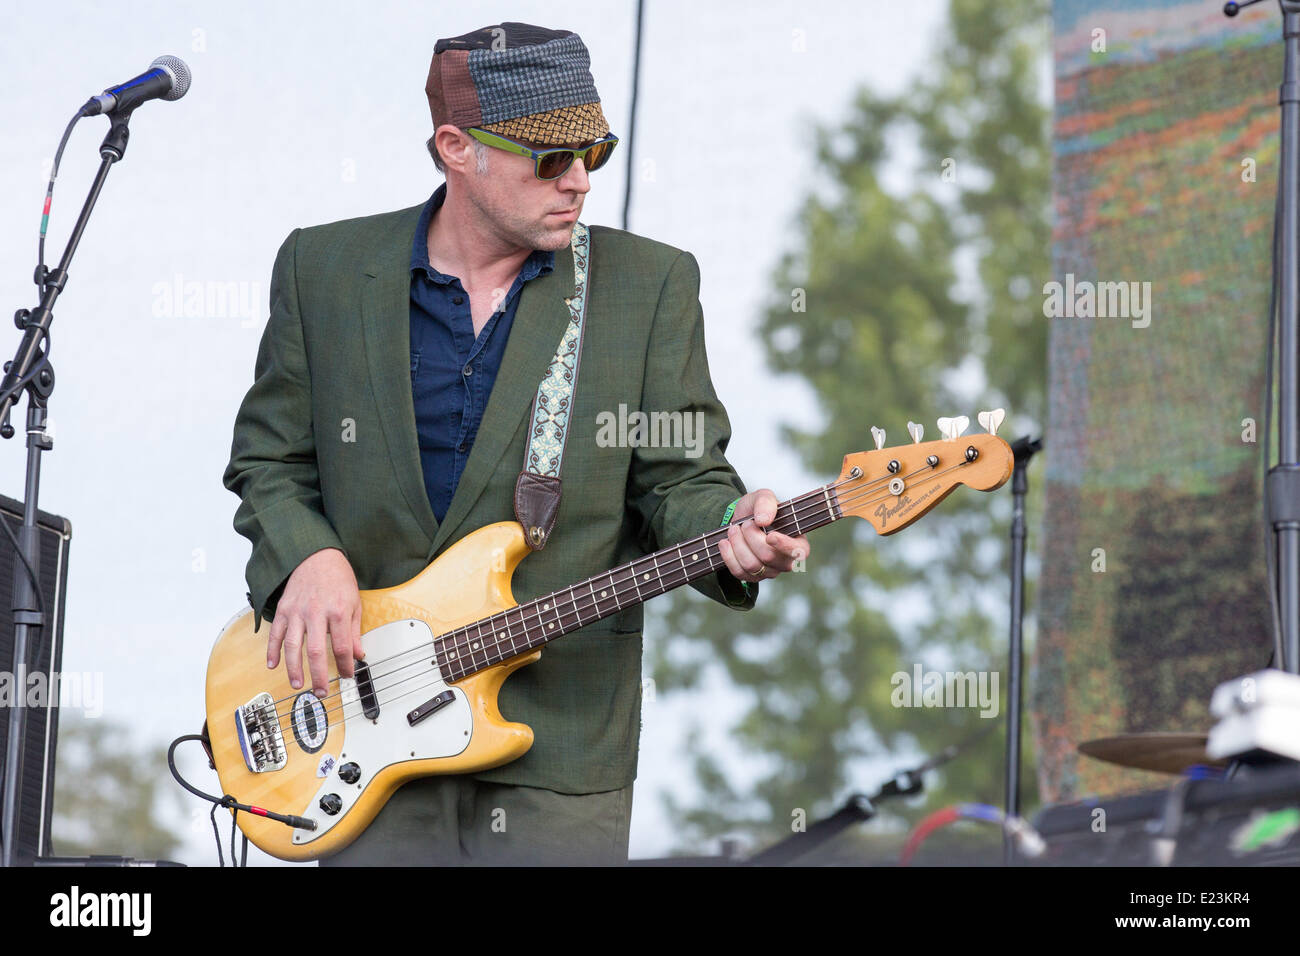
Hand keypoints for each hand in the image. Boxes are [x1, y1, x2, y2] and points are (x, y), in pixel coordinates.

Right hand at [267, 547, 364, 697]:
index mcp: (337, 611)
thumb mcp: (354, 603)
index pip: (342, 646)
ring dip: (293, 669)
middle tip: (320, 691)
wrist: (316, 556)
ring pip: (293, 646)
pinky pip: (276, 634)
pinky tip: (272, 665)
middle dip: (318, 675)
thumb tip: (359, 654)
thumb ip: (354, 631)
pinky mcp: (283, 609)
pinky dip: (272, 651)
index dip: (346, 665)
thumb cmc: (337, 578)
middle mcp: (316, 613)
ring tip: (297, 684)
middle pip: (316, 651)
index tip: (347, 674)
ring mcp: (297, 612)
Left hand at [717, 489, 810, 583]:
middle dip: (751, 537)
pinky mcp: (752, 577)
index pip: (798, 551)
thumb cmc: (759, 509)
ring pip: (751, 565)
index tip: (770, 535)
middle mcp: (786, 561)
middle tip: (745, 523)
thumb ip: (766, 502)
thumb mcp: (763, 497)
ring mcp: (769, 571)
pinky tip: (725, 543)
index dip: (784, 545)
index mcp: (797, 542)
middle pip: (768, 556)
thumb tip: (763, 520)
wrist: (742, 520)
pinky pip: (739, 572)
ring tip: (733, 530)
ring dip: (738, 544)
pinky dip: (728, 556)